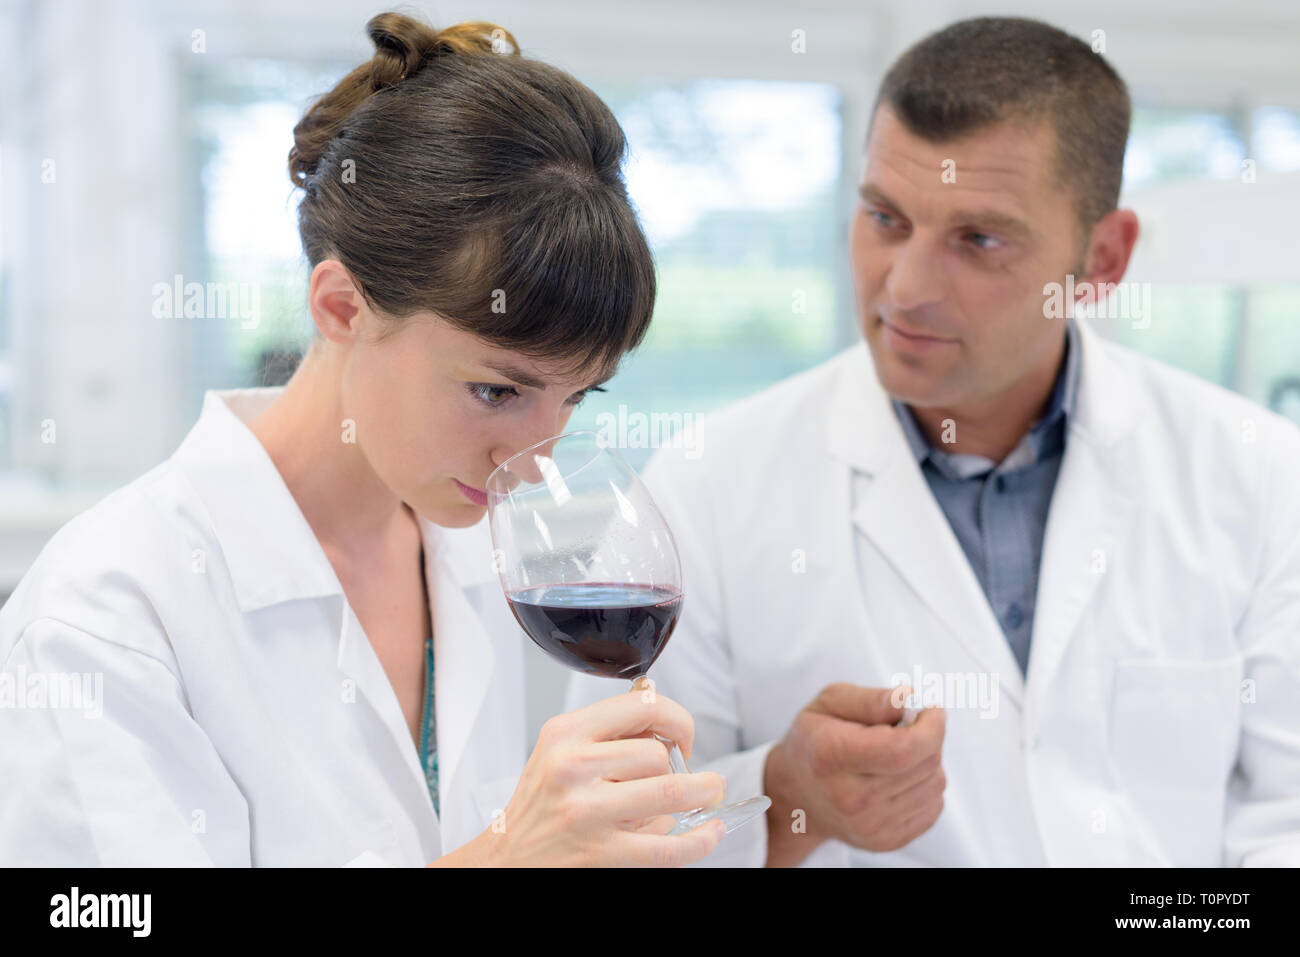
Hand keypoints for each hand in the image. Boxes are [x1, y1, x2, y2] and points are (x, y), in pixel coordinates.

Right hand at [457, 681, 727, 866]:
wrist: (505, 859)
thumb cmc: (539, 806)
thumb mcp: (559, 751)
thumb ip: (609, 733)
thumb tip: (666, 719)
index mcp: (565, 733)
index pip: (641, 706)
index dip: (677, 719)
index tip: (682, 737)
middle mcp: (572, 767)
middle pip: (657, 754)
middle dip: (679, 767)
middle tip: (679, 777)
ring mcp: (586, 811)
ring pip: (669, 791)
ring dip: (699, 794)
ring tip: (709, 794)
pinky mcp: (599, 852)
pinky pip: (666, 846)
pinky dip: (698, 841)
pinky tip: (709, 832)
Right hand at [766, 683, 945, 858]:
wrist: (797, 796)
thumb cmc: (816, 739)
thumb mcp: (830, 702)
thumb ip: (870, 699)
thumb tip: (909, 699)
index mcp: (830, 755)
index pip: (901, 749)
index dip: (931, 727)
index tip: (932, 710)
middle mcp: (849, 798)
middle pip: (924, 764)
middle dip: (929, 738)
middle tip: (908, 726)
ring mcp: (868, 826)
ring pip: (935, 785)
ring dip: (928, 762)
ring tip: (897, 754)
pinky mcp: (885, 842)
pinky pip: (933, 806)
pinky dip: (926, 786)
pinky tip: (899, 778)